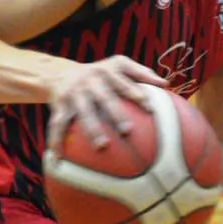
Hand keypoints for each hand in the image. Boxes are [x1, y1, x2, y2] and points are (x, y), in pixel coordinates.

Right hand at [46, 56, 168, 150]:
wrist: (59, 72)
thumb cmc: (99, 73)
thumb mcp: (118, 64)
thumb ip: (141, 72)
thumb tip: (166, 83)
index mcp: (107, 72)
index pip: (124, 83)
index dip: (136, 94)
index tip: (149, 108)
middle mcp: (90, 81)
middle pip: (105, 98)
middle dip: (115, 113)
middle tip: (128, 130)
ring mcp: (74, 94)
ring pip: (83, 113)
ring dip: (92, 130)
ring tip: (102, 147)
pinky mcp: (60, 105)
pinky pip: (57, 125)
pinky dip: (56, 141)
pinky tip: (58, 159)